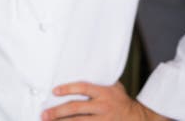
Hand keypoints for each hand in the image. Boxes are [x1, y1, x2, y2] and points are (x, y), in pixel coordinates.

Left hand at [41, 81, 168, 120]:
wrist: (139, 117)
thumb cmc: (121, 100)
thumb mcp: (113, 86)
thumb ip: (98, 81)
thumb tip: (81, 68)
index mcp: (104, 93)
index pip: (83, 88)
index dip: (68, 89)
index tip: (54, 91)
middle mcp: (103, 107)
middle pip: (77, 109)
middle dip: (58, 111)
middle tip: (45, 114)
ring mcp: (103, 120)